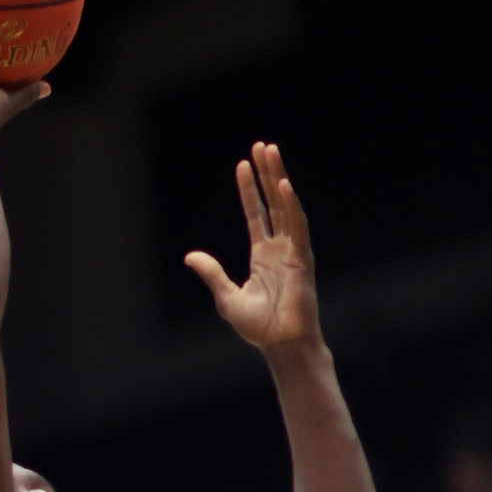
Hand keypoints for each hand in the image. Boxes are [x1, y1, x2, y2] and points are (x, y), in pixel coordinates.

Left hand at [185, 142, 321, 354]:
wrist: (280, 345)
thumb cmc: (259, 327)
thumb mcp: (225, 297)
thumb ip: (211, 273)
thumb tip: (190, 256)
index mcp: (263, 256)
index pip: (256, 214)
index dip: (249, 190)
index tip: (243, 165)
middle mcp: (280, 248)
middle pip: (273, 202)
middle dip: (267, 173)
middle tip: (262, 145)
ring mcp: (292, 251)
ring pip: (286, 206)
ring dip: (278, 178)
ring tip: (271, 152)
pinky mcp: (302, 259)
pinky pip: (297, 226)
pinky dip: (291, 205)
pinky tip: (283, 185)